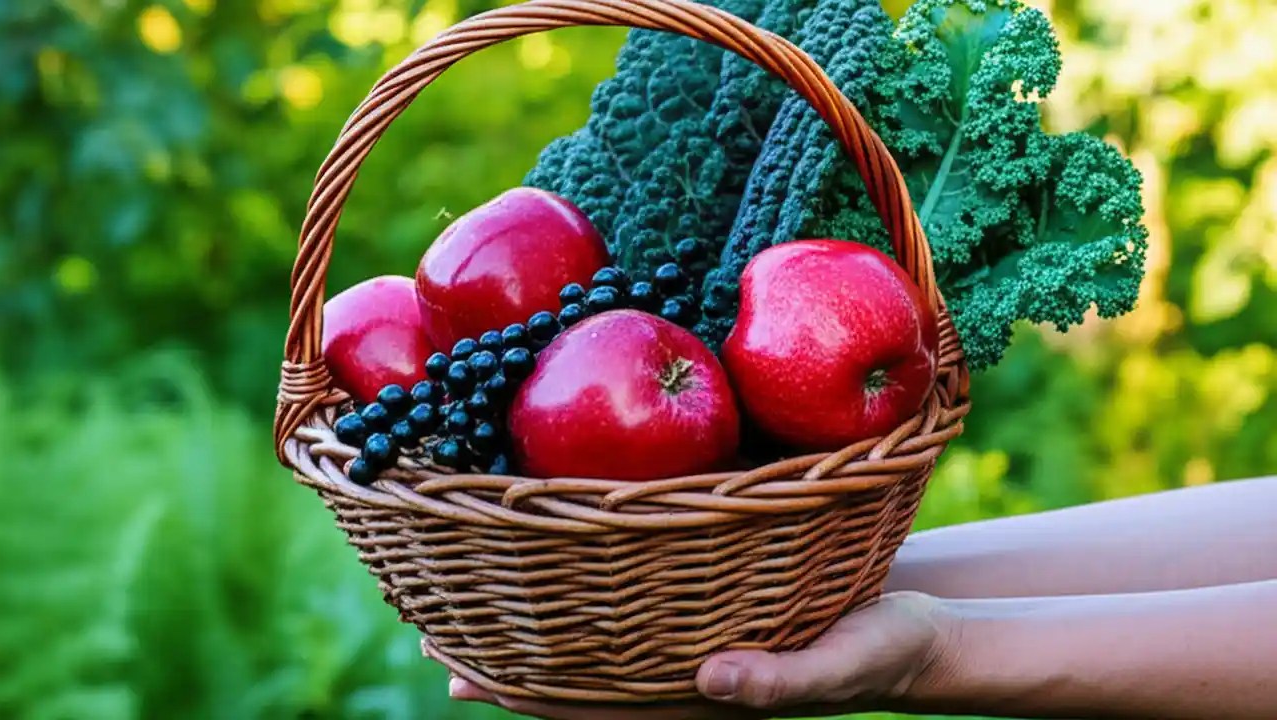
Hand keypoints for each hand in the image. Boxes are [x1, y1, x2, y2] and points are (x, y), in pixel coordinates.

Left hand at [444, 591, 957, 719]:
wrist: (921, 627)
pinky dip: (596, 570)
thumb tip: (708, 679)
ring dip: (542, 608)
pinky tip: (570, 540)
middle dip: (509, 650)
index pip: (592, 701)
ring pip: (602, 624)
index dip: (522, 689)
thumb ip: (782, 681)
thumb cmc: (886, 653)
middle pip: (578, 665)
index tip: (454, 670)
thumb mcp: (844, 665)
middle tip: (431, 622)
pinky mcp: (716, 592)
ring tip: (478, 581)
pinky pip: (642, 586)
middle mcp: (682, 663)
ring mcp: (695, 629)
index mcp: (698, 693)